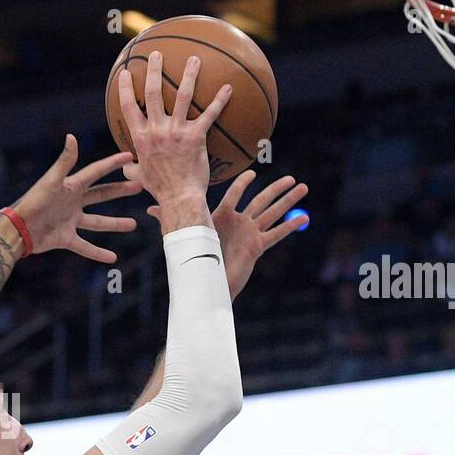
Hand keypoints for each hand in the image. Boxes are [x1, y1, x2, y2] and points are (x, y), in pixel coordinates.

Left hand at [8, 134, 141, 262]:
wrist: (18, 229)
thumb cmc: (33, 202)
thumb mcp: (52, 181)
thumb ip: (65, 161)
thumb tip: (72, 136)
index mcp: (71, 186)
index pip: (96, 172)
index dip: (112, 163)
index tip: (130, 156)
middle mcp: (73, 202)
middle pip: (101, 195)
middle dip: (120, 191)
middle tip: (139, 186)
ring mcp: (71, 221)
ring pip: (98, 222)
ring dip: (115, 224)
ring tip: (134, 224)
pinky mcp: (66, 238)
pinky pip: (85, 246)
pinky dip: (98, 253)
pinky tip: (112, 257)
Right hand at [116, 51, 230, 230]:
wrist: (179, 198)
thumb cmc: (160, 189)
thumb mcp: (139, 177)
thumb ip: (131, 167)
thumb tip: (125, 164)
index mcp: (141, 138)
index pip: (129, 107)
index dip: (127, 88)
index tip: (127, 72)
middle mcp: (156, 130)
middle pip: (154, 93)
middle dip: (154, 70)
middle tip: (157, 54)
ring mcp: (176, 132)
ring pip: (183, 96)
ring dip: (189, 75)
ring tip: (194, 59)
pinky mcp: (196, 137)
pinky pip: (209, 114)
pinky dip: (220, 100)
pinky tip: (228, 87)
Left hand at [147, 171, 308, 298]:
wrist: (204, 282)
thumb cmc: (193, 259)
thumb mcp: (182, 234)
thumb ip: (169, 219)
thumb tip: (149, 208)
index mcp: (222, 217)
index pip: (235, 194)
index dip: (242, 183)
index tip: (252, 172)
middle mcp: (239, 223)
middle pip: (261, 200)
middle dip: (276, 189)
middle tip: (291, 177)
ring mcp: (250, 234)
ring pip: (272, 213)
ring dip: (288, 201)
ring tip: (303, 187)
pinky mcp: (257, 247)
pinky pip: (276, 234)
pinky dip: (291, 226)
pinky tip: (305, 218)